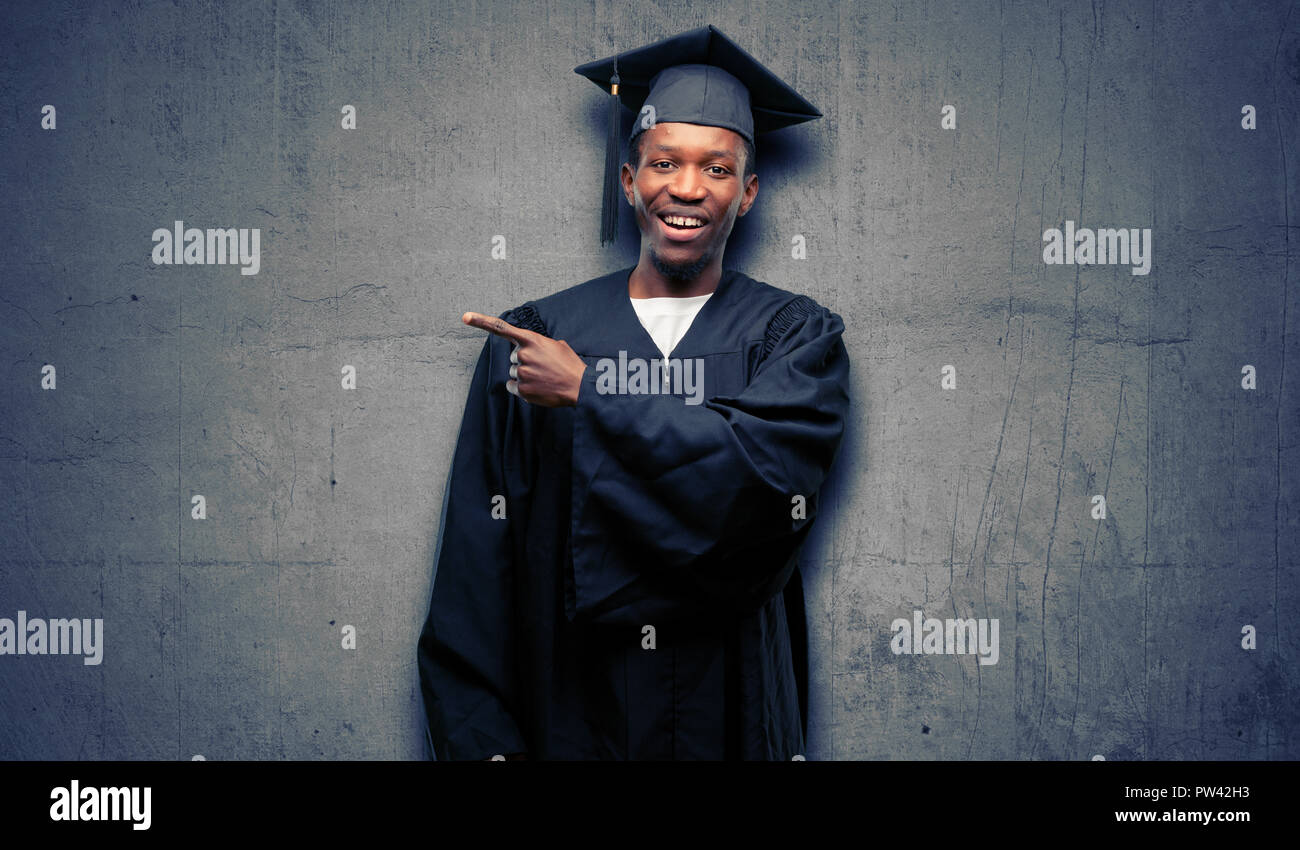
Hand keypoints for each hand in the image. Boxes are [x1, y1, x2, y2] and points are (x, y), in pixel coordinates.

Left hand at [463, 312, 586, 406]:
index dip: (481, 321)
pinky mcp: (522, 389)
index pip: (501, 328)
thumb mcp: (555, 346)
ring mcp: (521, 372)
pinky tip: (538, 387)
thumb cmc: (569, 365)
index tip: (465, 317)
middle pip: (513, 358)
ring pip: (514, 372)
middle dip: (525, 362)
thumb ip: (537, 344)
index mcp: (531, 340)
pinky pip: (513, 387)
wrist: (579, 386)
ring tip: (543, 378)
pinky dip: (523, 388)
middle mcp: (522, 354)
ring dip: (525, 375)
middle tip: (543, 367)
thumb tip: (530, 351)